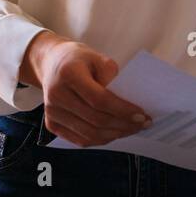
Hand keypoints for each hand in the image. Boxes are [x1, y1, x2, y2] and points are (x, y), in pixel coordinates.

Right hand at [19, 31, 151, 146]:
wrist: (51, 63)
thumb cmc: (79, 59)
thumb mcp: (98, 57)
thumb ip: (112, 76)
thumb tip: (127, 103)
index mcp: (69, 74)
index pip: (99, 99)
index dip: (122, 110)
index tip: (142, 115)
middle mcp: (56, 95)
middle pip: (95, 120)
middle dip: (124, 125)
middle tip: (143, 123)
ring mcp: (52, 112)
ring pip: (89, 134)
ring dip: (115, 135)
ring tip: (132, 129)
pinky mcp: (51, 124)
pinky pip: (80, 139)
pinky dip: (101, 139)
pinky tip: (116, 133)